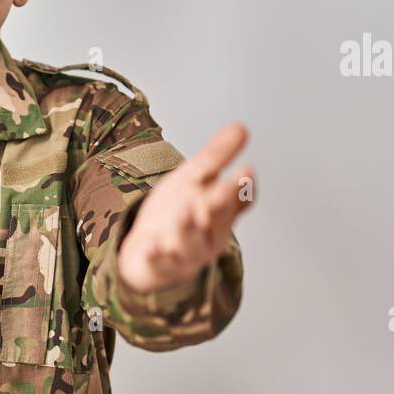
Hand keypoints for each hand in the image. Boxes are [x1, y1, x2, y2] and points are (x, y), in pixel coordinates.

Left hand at [117, 122, 254, 293]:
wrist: (147, 249)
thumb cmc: (176, 211)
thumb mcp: (193, 178)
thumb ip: (216, 156)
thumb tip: (241, 127)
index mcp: (220, 210)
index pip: (238, 200)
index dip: (243, 188)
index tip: (246, 169)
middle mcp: (208, 233)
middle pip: (216, 219)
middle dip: (218, 204)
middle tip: (220, 190)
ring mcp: (186, 252)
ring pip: (190, 243)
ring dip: (187, 229)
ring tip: (185, 213)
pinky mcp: (161, 265)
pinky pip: (160, 263)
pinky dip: (157, 256)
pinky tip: (151, 245)